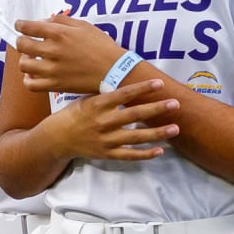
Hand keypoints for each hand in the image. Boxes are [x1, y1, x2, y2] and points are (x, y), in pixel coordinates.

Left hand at [15, 13, 126, 93]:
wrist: (114, 70)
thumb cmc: (101, 46)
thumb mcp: (84, 25)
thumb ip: (62, 21)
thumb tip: (44, 22)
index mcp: (59, 33)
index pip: (28, 27)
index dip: (21, 25)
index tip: (20, 25)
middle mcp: (52, 50)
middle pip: (22, 45)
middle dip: (21, 41)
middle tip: (27, 42)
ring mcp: (52, 70)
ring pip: (23, 65)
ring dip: (25, 59)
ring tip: (32, 58)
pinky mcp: (55, 85)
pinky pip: (31, 85)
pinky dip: (28, 79)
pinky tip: (34, 75)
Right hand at [42, 79, 179, 161]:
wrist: (58, 137)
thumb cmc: (76, 113)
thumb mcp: (88, 98)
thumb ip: (107, 93)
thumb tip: (127, 78)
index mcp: (98, 104)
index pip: (123, 94)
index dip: (142, 88)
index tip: (159, 83)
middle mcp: (103, 122)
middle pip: (134, 115)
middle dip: (156, 109)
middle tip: (175, 104)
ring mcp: (106, 140)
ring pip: (136, 137)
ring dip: (157, 133)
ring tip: (175, 128)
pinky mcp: (108, 154)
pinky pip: (129, 155)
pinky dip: (145, 154)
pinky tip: (161, 150)